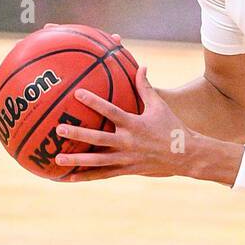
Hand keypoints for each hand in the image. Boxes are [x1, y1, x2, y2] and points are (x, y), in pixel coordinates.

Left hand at [55, 63, 194, 179]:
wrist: (186, 155)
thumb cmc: (172, 127)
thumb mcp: (159, 106)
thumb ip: (146, 87)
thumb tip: (141, 66)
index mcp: (134, 124)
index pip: (111, 111)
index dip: (95, 102)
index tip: (77, 94)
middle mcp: (128, 142)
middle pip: (99, 138)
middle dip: (79, 133)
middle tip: (60, 129)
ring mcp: (127, 158)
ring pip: (98, 161)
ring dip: (78, 159)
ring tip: (58, 158)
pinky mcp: (127, 170)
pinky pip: (104, 174)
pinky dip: (87, 176)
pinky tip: (70, 177)